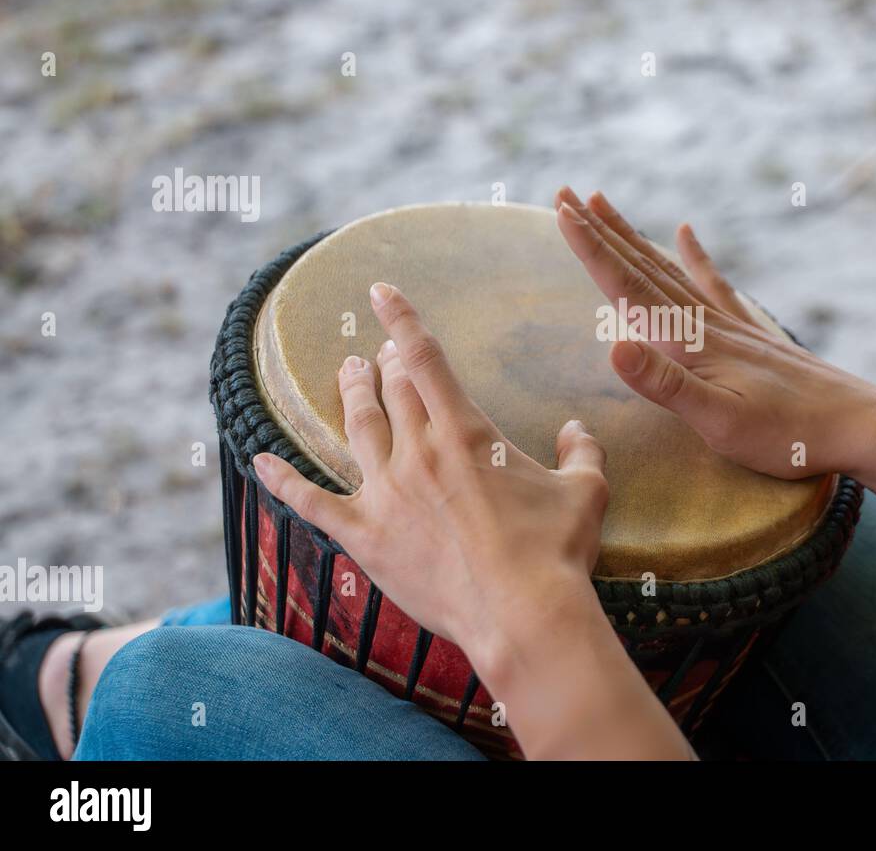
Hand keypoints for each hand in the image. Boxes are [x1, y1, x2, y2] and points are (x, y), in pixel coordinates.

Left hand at [253, 282, 692, 759]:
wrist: (522, 614)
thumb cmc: (556, 551)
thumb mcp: (585, 491)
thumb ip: (581, 452)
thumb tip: (578, 431)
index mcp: (466, 431)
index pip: (426, 358)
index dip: (401, 319)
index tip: (380, 291)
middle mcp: (419, 451)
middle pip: (392, 389)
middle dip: (385, 361)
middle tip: (379, 349)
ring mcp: (386, 493)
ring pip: (357, 429)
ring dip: (351, 395)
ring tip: (346, 373)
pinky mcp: (364, 537)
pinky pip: (311, 502)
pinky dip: (283, 481)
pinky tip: (260, 461)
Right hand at [554, 187, 875, 561]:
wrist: (860, 425)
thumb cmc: (788, 434)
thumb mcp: (719, 420)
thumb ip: (665, 384)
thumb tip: (613, 346)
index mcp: (690, 343)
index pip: (628, 287)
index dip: (591, 250)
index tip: (561, 210)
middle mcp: (706, 323)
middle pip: (641, 267)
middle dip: (600, 231)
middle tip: (566, 192)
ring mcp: (731, 324)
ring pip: (669, 269)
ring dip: (633, 237)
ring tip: (606, 204)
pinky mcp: (751, 334)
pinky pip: (714, 283)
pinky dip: (696, 256)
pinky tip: (688, 232)